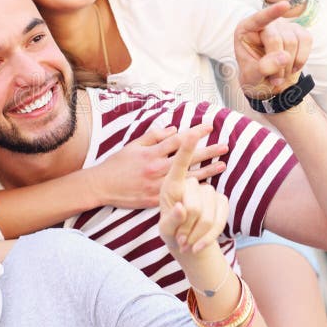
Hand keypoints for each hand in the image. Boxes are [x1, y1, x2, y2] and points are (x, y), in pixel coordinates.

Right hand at [90, 125, 227, 208]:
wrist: (101, 187)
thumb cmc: (116, 164)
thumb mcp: (132, 145)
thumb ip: (153, 136)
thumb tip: (173, 129)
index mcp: (151, 153)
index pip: (178, 140)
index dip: (194, 133)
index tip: (209, 126)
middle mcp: (156, 169)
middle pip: (187, 158)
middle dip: (208, 151)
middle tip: (225, 145)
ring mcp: (157, 186)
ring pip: (186, 177)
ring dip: (206, 171)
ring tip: (223, 165)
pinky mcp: (155, 200)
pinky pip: (178, 194)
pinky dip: (192, 190)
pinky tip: (206, 188)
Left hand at [159, 124, 229, 254]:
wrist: (187, 241)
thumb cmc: (170, 229)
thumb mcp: (164, 227)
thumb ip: (170, 219)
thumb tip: (182, 208)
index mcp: (172, 184)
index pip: (180, 163)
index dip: (188, 147)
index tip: (194, 132)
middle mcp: (191, 183)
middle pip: (193, 204)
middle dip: (186, 226)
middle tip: (178, 239)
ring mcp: (208, 191)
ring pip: (207, 215)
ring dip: (195, 234)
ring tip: (185, 242)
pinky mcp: (221, 200)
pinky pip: (219, 220)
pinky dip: (207, 239)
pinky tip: (197, 246)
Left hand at [234, 1, 312, 97]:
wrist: (267, 83)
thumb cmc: (254, 76)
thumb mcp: (252, 76)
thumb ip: (263, 67)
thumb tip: (284, 57)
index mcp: (246, 29)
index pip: (259, 19)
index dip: (272, 13)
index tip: (286, 5)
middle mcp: (265, 24)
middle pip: (277, 39)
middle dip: (277, 63)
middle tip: (274, 80)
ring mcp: (284, 26)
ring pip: (293, 41)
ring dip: (288, 65)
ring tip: (280, 76)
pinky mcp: (300, 32)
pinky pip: (306, 41)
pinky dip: (301, 59)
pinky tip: (292, 67)